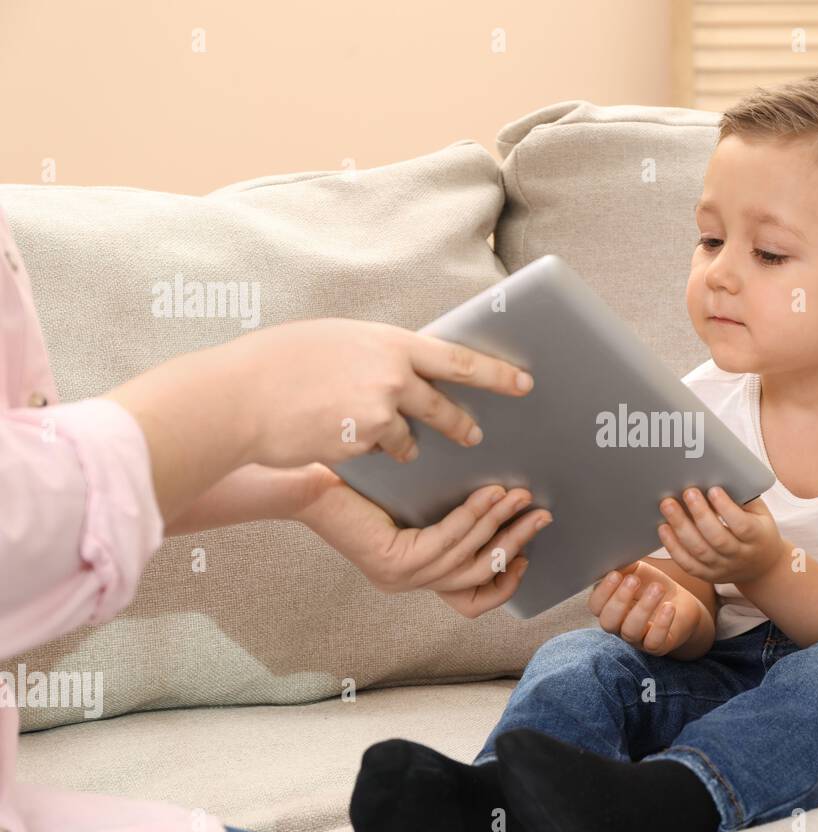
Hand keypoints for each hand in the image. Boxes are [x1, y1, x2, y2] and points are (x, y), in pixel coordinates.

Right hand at [220, 317, 533, 467]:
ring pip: (409, 437)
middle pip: (444, 405)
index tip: (524, 383)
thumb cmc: (280, 361)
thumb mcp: (337, 340)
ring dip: (399, 442)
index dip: (495, 373)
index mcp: (390, 342)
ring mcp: (379, 411)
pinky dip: (366, 450)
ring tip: (366, 431)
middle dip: (461, 424)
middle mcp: (393, 376)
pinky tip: (334, 437)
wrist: (241, 395)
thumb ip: (375, 354)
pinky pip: (378, 453)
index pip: (457, 358)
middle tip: (475, 435)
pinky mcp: (362, 444)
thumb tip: (402, 368)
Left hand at [295, 467, 552, 617]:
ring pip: (468, 555)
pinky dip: (474, 516)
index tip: (526, 553)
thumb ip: (447, 515)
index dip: (504, 581)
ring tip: (521, 496)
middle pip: (480, 574)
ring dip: (501, 524)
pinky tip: (490, 493)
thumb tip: (503, 499)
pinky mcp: (395, 562)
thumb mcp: (413, 504)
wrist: (309, 482)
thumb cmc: (359, 484)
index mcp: (415, 575)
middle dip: (517, 543)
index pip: (471, 600)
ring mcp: (402, 577)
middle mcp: (410, 583)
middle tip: (542, 515)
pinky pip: (447, 539)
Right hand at [588, 560, 704, 655]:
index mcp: (610, 606)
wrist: (682, 604)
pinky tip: (669, 607)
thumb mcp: (638, 572)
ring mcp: (637, 638)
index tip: (616, 574)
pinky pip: (654, 641)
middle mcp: (619, 625)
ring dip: (642, 608)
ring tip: (657, 589)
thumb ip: (624, 567)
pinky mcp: (657, 645)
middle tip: (634, 580)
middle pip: (608, 622)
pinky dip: (661, 624)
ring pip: (630, 631)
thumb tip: (613, 556)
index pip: (595, 605)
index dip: (603, 592)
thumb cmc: (653, 586)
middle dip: (619, 600)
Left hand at [656, 486, 783, 584]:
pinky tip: (663, 528)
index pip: (742, 526)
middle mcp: (740, 556)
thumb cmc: (757, 530)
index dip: (727, 508)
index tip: (713, 489)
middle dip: (700, 514)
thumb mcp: (759, 513)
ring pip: (700, 551)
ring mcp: (723, 568)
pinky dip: (673, 547)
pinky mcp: (707, 575)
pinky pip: (687, 564)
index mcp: (757, 538)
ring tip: (668, 505)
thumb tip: (716, 475)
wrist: (761, 566)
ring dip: (681, 527)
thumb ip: (743, 498)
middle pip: (718, 539)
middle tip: (687, 492)